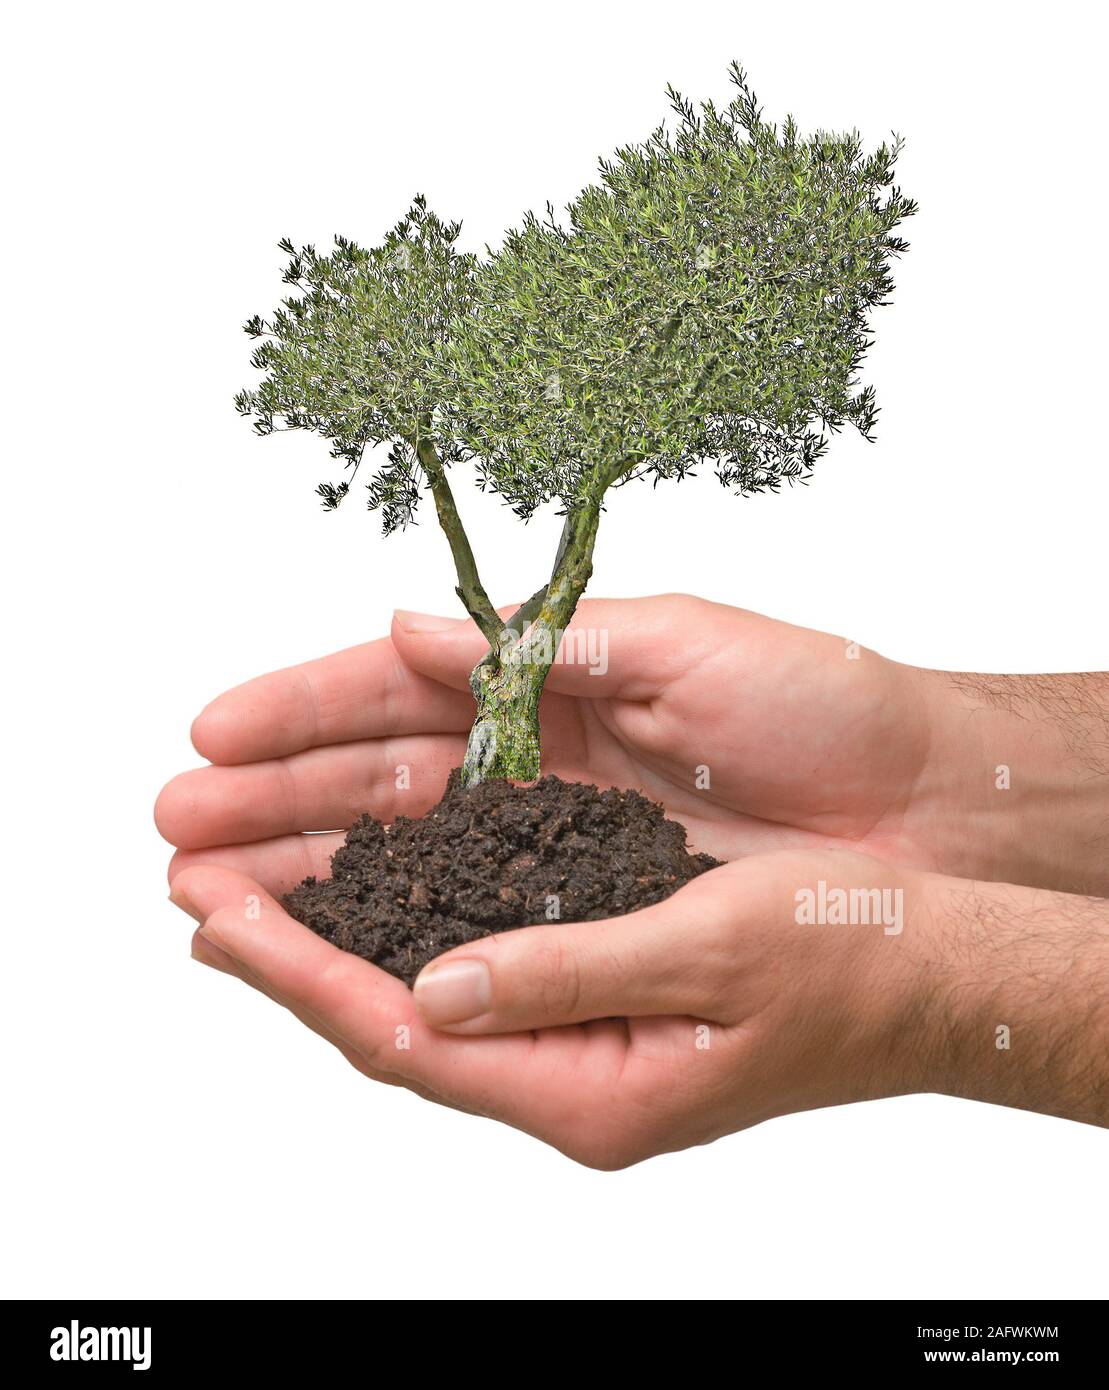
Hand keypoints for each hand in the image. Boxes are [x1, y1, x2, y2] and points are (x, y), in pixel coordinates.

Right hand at [155, 594, 1013, 890]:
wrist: (920, 803)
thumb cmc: (819, 702)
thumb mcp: (680, 643)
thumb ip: (543, 647)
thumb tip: (406, 627)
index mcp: (547, 682)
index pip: (399, 689)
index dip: (303, 708)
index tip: (215, 730)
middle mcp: (533, 760)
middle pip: (376, 779)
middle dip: (272, 800)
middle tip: (177, 826)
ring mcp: (551, 838)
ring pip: (405, 853)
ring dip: (306, 866)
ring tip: (212, 885)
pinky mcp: (586, 906)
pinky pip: (473, 914)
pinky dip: (395, 924)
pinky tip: (324, 934)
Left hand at [169, 846, 1108, 1167]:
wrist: (936, 961)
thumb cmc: (850, 960)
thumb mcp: (711, 957)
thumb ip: (567, 978)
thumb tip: (434, 990)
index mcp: (591, 1090)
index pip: (406, 1036)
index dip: (301, 973)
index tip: (213, 915)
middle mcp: (569, 1068)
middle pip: (391, 1011)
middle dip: (286, 943)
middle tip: (193, 875)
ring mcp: (582, 1024)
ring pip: (425, 975)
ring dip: (335, 917)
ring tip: (244, 868)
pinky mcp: (600, 975)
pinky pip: (480, 948)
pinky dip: (412, 905)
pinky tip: (369, 870)